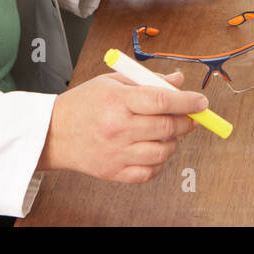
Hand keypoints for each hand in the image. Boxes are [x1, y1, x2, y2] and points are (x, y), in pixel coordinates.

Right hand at [37, 70, 204, 181]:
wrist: (52, 133)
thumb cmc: (83, 104)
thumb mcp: (112, 81)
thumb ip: (148, 80)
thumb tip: (178, 80)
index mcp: (118, 101)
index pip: (163, 101)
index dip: (187, 101)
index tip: (201, 102)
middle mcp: (118, 129)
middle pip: (167, 128)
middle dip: (186, 122)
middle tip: (189, 117)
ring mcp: (116, 154)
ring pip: (162, 152)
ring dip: (173, 142)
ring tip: (168, 133)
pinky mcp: (113, 173)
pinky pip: (148, 173)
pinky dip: (159, 163)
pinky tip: (154, 150)